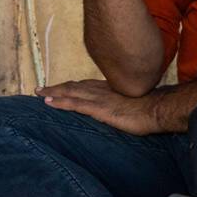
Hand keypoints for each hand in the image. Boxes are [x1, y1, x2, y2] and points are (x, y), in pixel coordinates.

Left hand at [36, 79, 160, 135]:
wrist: (157, 109)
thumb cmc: (150, 109)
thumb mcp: (134, 104)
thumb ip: (123, 104)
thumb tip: (121, 110)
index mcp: (109, 89)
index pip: (85, 86)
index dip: (70, 87)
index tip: (59, 88)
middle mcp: (101, 90)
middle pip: (73, 86)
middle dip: (56, 88)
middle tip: (40, 89)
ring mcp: (99, 98)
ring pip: (70, 92)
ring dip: (52, 93)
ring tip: (39, 93)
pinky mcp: (98, 108)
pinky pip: (74, 104)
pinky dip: (59, 102)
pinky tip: (48, 102)